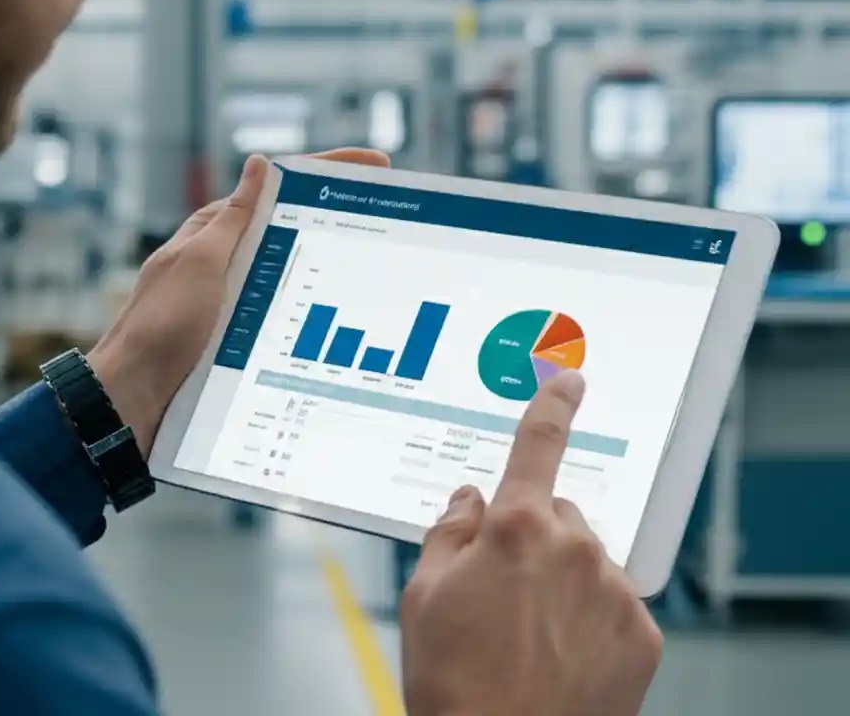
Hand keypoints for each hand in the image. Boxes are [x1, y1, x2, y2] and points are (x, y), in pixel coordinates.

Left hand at [89, 148, 389, 454]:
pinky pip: (284, 315)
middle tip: (395, 216)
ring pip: (292, 274)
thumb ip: (234, 218)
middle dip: (341, 217)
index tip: (378, 165)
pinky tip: (344, 319)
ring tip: (384, 265)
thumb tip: (259, 163)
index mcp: (214, 233)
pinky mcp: (238, 338)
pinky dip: (313, 312)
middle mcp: (225, 262)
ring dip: (332, 269)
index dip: (327, 170)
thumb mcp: (201, 262)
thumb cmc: (161, 324)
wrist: (136, 397)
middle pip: (291, 229)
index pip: (276, 188)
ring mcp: (233, 301)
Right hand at [399, 371, 662, 715]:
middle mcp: (574, 548)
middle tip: (499, 589)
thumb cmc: (454, 682)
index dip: (553, 406)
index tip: (569, 381)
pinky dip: (590, 617)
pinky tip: (558, 653)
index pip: (537, 447)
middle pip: (556, 514)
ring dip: (562, 578)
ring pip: (587, 560)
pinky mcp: (641, 633)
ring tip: (526, 634)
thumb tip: (468, 499)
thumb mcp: (423, 597)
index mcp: (515, 529)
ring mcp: (613, 591)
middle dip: (532, 535)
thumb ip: (448, 534)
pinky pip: (614, 603)